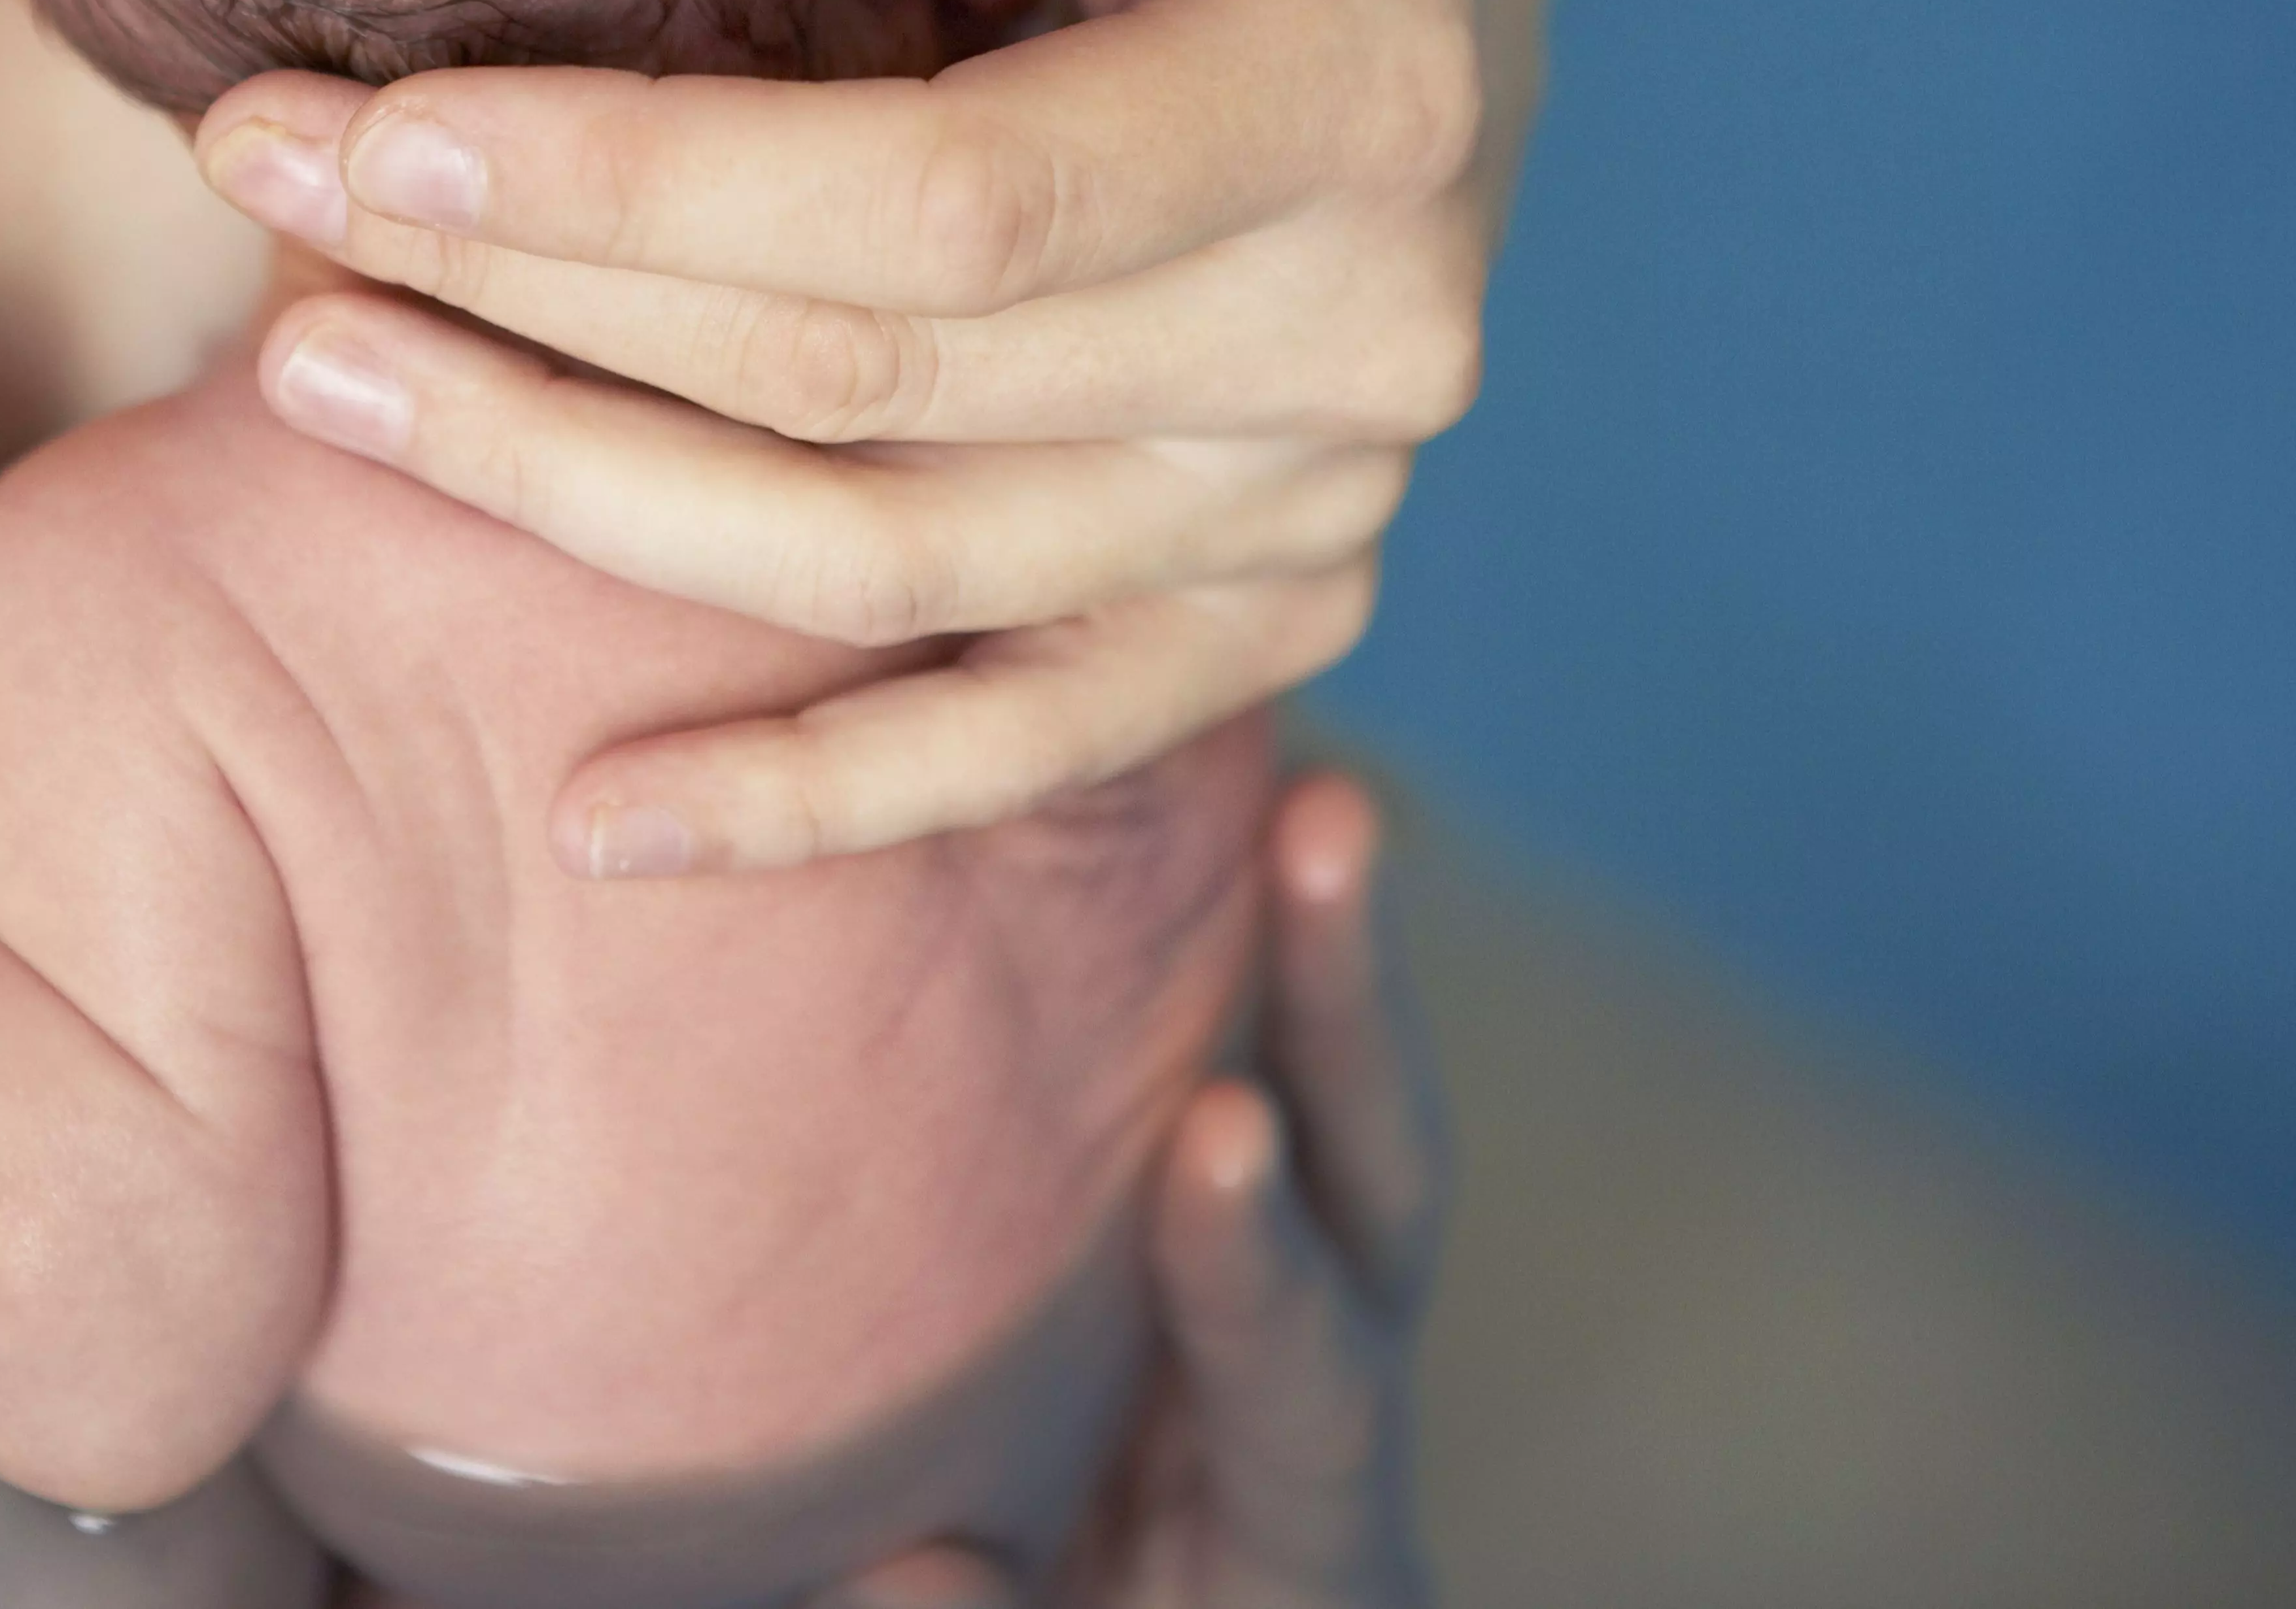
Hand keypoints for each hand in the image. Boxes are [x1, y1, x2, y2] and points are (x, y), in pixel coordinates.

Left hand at [197, 0, 1544, 877]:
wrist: (1427, 74)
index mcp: (1351, 116)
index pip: (942, 196)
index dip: (645, 186)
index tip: (382, 139)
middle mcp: (1342, 359)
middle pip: (859, 382)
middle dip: (530, 300)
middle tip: (270, 204)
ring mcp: (1299, 531)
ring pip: (878, 571)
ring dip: (570, 495)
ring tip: (315, 390)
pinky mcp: (1250, 641)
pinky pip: (1008, 756)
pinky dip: (806, 805)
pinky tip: (595, 823)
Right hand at [814, 769, 1443, 1608]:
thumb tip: (911, 1566)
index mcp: (1308, 1535)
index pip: (1311, 1384)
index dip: (1261, 1266)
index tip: (1220, 1129)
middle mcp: (1325, 1395)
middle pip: (1383, 1188)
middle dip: (1354, 1006)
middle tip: (1333, 826)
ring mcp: (1294, 1303)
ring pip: (1340, 1105)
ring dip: (1316, 943)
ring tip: (1299, 766)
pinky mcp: (1236, 1242)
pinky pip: (1263, 1076)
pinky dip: (1245, 953)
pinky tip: (1196, 812)